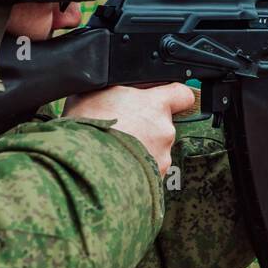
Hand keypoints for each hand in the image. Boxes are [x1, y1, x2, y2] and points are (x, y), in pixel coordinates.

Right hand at [64, 83, 195, 175]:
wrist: (85, 163)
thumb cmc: (88, 126)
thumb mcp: (95, 92)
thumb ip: (115, 89)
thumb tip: (113, 88)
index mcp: (156, 105)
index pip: (182, 95)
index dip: (174, 97)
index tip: (166, 100)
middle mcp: (164, 131)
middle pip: (162, 125)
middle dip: (145, 127)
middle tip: (122, 129)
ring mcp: (162, 157)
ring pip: (155, 149)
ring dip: (140, 149)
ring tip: (114, 150)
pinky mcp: (154, 179)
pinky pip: (147, 170)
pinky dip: (135, 169)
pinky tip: (116, 165)